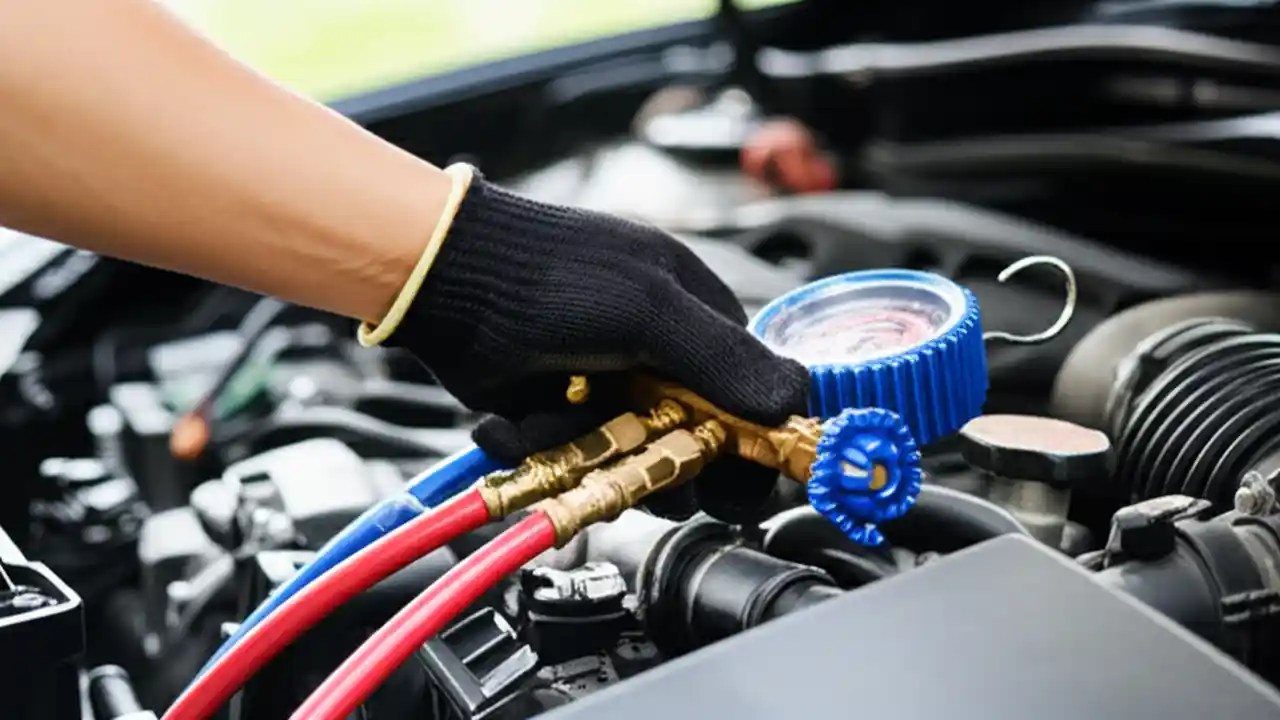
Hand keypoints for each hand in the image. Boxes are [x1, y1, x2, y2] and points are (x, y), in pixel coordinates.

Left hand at [385, 175, 809, 518]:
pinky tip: (512, 413)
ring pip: (625, 456)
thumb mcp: (650, 309)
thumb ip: (723, 357)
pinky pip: (566, 453)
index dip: (745, 439)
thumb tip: (793, 400)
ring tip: (559, 427)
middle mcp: (652, 350)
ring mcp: (601, 381)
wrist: (445, 278)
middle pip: (688, 438)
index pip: (746, 390)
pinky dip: (536, 442)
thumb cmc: (551, 274)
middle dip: (661, 460)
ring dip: (590, 454)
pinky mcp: (552, 409)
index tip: (734, 475)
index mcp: (692, 311)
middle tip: (641, 464)